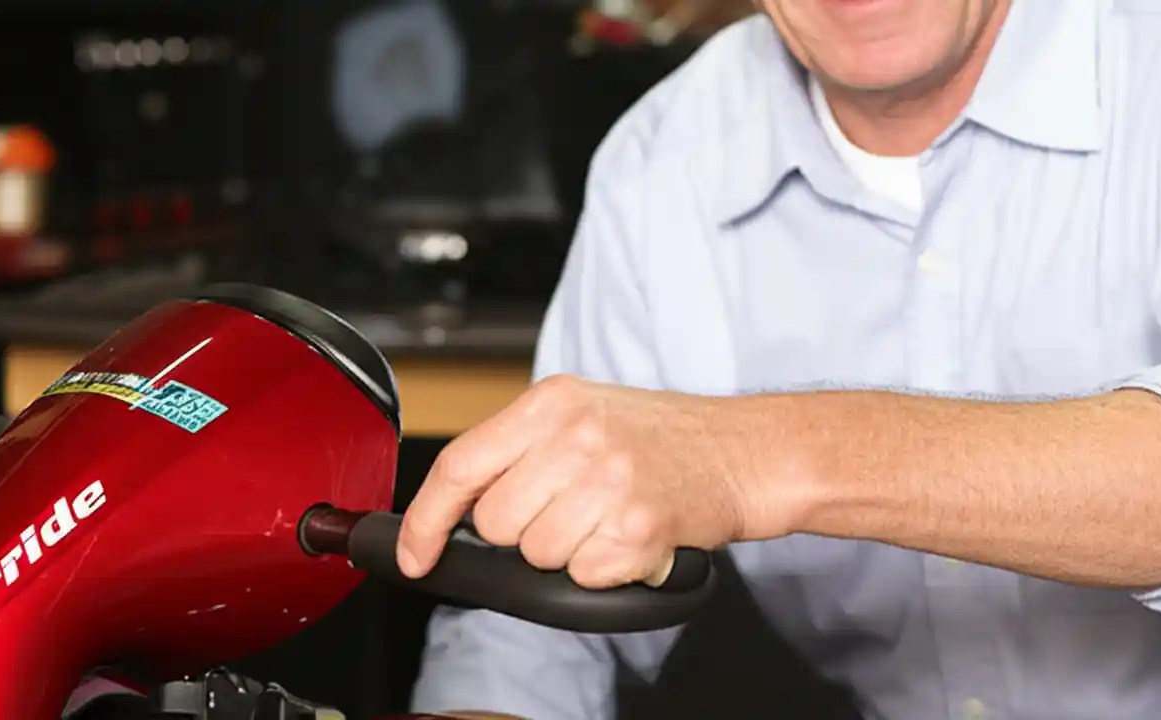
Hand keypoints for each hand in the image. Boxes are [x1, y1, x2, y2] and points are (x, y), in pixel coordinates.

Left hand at [395, 375, 758, 588]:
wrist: (745, 452)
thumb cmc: (664, 437)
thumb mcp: (584, 413)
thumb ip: (522, 447)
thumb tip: (462, 506)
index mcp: (551, 403)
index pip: (461, 464)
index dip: (427, 518)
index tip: (416, 553)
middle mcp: (575, 437)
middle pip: (497, 523)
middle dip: (525, 532)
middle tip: (572, 508)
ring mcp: (608, 482)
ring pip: (537, 555)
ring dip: (568, 552)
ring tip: (608, 517)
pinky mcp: (637, 527)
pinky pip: (583, 577)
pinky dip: (606, 570)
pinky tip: (633, 536)